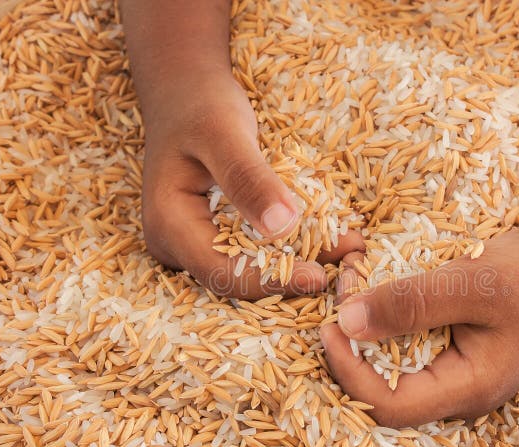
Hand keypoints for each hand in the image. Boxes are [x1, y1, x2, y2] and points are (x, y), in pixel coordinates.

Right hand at [140, 71, 361, 297]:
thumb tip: (283, 227)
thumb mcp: (224, 133)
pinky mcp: (217, 237)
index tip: (319, 276)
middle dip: (295, 273)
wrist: (187, 93)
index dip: (271, 281)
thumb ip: (249, 179)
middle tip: (349, 260)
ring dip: (302, 259)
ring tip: (350, 246)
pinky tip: (333, 235)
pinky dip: (295, 244)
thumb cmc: (200, 104)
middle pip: (239, 278)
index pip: (221, 272)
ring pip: (253, 267)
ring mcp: (195, 244)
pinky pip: (258, 250)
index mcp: (168, 225)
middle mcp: (177, 245)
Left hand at [321, 218, 518, 426]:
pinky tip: (374, 256)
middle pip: (380, 377)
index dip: (349, 371)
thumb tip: (346, 321)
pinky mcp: (449, 331)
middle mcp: (455, 382)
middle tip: (346, 277)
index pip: (388, 404)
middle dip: (352, 331)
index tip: (328, 324)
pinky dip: (384, 292)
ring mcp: (453, 357)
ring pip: (387, 345)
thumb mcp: (477, 283)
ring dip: (364, 305)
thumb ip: (413, 304)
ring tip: (357, 260)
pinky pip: (403, 321)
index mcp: (467, 388)